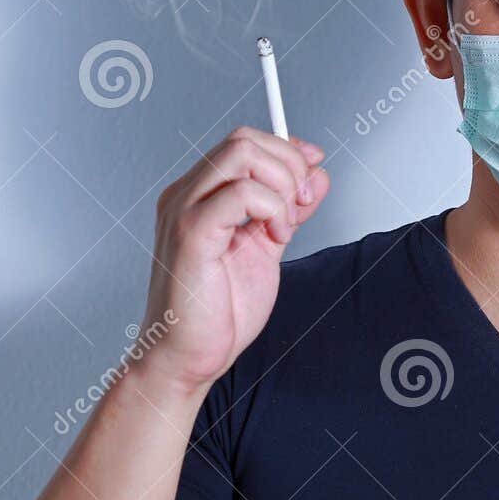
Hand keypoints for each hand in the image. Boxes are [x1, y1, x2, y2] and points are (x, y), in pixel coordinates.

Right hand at [136, 126, 328, 395]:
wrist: (188, 359)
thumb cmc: (219, 312)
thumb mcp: (267, 247)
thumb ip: (289, 208)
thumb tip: (315, 171)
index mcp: (200, 196)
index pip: (245, 143)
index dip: (288, 151)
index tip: (312, 176)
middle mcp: (186, 195)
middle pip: (244, 140)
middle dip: (289, 166)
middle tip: (303, 206)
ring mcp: (184, 211)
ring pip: (242, 154)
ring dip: (281, 185)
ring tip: (283, 227)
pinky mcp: (191, 234)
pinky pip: (240, 193)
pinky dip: (272, 209)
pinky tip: (273, 238)